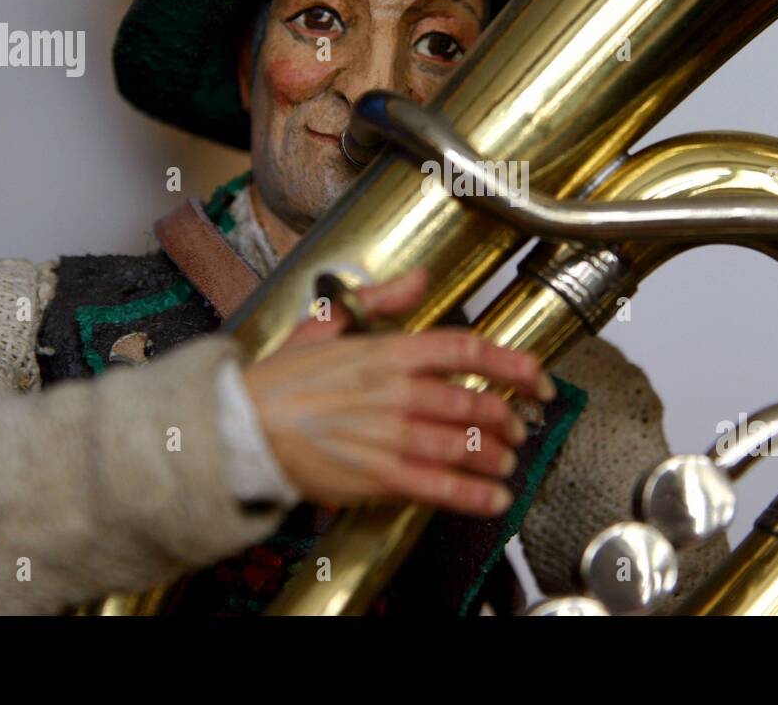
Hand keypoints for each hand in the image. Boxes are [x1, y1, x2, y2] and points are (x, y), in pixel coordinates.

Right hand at [242, 269, 554, 516]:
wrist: (241, 427)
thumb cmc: (281, 380)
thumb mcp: (326, 323)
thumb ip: (380, 299)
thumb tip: (419, 278)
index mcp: (386, 352)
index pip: (465, 349)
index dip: (511, 364)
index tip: (536, 378)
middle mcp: (395, 392)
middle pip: (472, 401)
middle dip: (507, 416)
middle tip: (520, 426)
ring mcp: (389, 436)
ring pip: (463, 445)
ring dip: (496, 456)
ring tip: (509, 461)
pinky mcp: (377, 475)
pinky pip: (437, 486)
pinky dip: (472, 495)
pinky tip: (494, 499)